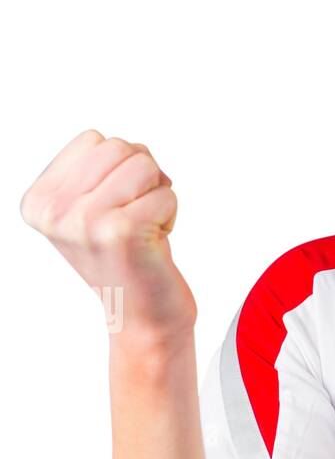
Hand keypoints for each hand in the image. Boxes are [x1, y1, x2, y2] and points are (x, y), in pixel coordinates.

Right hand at [20, 128, 196, 348]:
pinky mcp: (121, 231)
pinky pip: (166, 193)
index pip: (93, 140)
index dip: (118, 170)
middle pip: (119, 147)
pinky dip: (170, 215)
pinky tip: (153, 244)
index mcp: (39, 201)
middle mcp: (54, 211)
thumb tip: (127, 147)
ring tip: (142, 229)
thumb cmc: (126, 259)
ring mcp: (84, 221)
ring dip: (156, 195)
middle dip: (141, 179)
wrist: (144, 319)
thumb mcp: (91, 208)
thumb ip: (95, 167)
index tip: (112, 210)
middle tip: (134, 219)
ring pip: (144, 163)